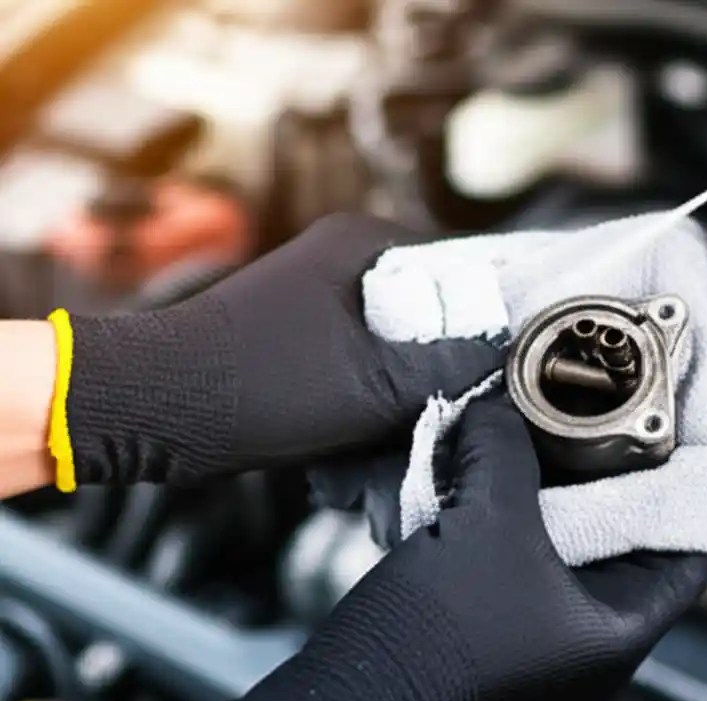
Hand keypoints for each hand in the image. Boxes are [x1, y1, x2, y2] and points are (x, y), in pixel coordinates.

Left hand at [63, 213, 501, 485]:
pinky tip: (399, 430)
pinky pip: (369, 362)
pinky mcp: (304, 341)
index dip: (504, 310)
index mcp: (366, 242)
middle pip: (438, 307)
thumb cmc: (257, 385)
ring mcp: (322, 300)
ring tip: (450, 417)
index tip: (535, 353)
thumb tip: (511, 361)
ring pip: (404, 341)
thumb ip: (450, 369)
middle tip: (496, 396)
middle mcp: (346, 259)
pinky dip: (385, 394)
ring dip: (422, 381)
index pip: (468, 264)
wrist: (149, 411)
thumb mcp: (373, 384)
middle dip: (462, 355)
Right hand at [231, 394, 706, 700]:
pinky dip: (500, 499)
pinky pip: (509, 545)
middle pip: (624, 526)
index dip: (691, 474)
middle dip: (607, 460)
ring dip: (543, 475)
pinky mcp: (484, 616)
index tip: (677, 416)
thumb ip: (504, 450)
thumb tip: (498, 402)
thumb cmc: (433, 646)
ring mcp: (536, 624)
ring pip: (560, 531)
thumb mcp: (487, 530)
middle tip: (598, 399)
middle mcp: (588, 629)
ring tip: (533, 414)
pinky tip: (476, 454)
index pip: (690, 539)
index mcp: (621, 625)